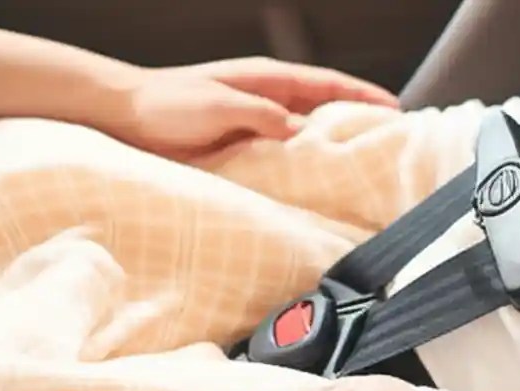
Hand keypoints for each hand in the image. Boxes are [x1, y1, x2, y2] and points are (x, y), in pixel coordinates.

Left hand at [101, 57, 398, 157]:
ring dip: (331, 143)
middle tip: (389, 141)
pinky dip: (303, 162)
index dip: (363, 96)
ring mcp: (253, 121)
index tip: (396, 110)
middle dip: (357, 120)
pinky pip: (282, 153)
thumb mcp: (218, 107)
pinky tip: (313, 180)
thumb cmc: (165, 105)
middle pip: (323, 107)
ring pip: (305, 132)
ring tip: (361, 164)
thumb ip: (262, 116)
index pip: (327, 85)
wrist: (123, 115)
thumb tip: (302, 130)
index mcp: (266, 80)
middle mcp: (265, 98)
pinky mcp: (239, 144)